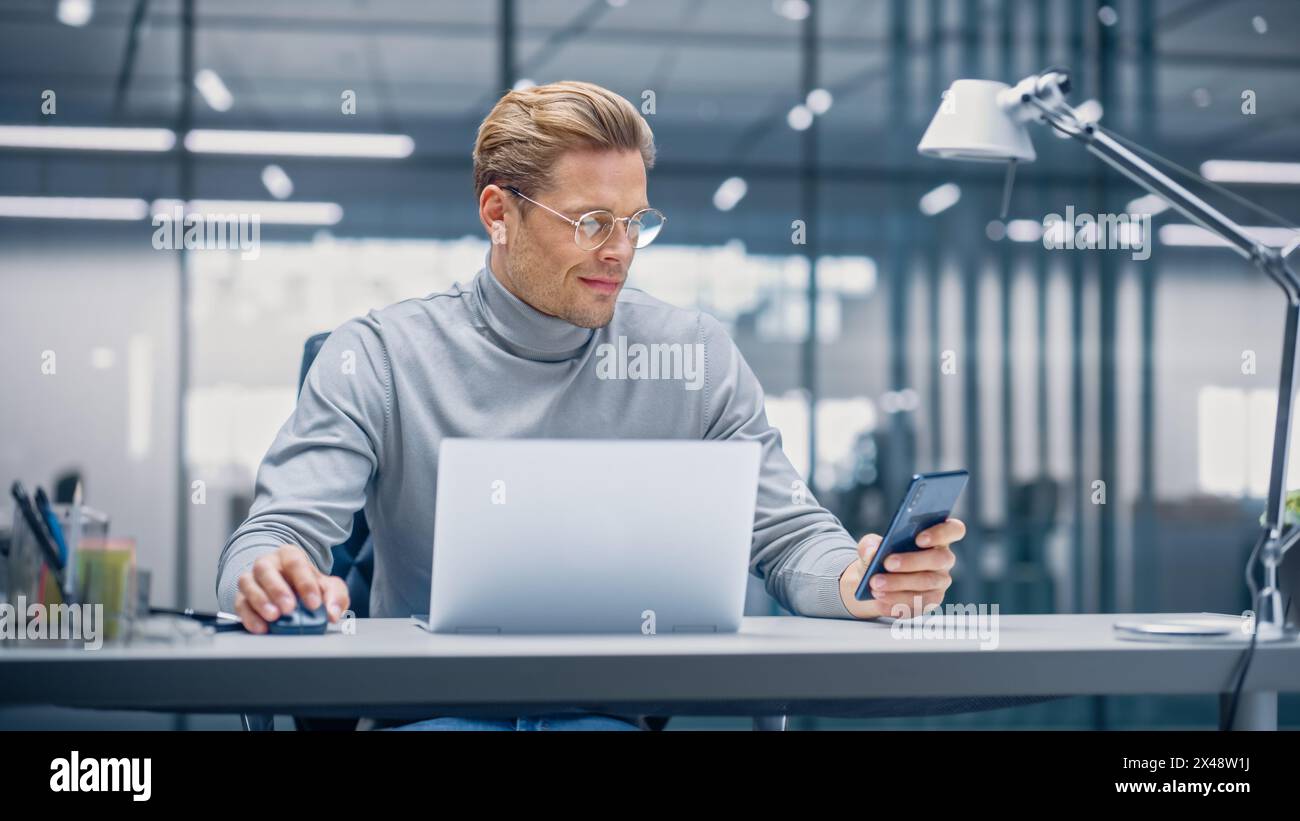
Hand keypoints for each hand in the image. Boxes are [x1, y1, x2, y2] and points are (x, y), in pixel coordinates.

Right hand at [234, 544, 349, 633]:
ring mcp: (252, 580)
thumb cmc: (309, 586)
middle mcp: (267, 564)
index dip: (305, 583)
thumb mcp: (329, 587)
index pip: (295, 563)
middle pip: (266, 569)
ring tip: (273, 617)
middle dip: (277, 589)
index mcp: (290, 556)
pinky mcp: (242, 598)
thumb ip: (335, 597)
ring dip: (260, 601)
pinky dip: (249, 617)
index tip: (314, 603)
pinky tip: (261, 627)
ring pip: (247, 584)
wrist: (291, 589)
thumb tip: (333, 613)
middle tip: (289, 609)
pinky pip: (240, 605)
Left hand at [838, 518, 963, 618]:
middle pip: (939, 558)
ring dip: (899, 583)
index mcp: (936, 537)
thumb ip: (870, 545)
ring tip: (875, 583)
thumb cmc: (879, 556)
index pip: (954, 529)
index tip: (919, 538)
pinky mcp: (931, 602)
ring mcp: (940, 582)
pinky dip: (896, 600)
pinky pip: (919, 603)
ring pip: (927, 582)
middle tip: (887, 563)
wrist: (873, 581)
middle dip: (912, 561)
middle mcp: (944, 559)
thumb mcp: (870, 545)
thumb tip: (873, 552)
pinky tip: (880, 597)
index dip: (941, 532)